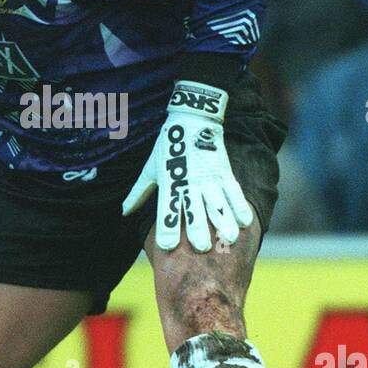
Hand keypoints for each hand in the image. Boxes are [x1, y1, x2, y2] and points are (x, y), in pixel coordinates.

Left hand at [122, 80, 253, 251]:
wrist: (192, 118)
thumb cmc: (168, 146)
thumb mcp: (150, 168)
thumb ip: (138, 193)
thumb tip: (123, 212)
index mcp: (170, 183)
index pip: (166, 209)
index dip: (166, 227)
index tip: (168, 246)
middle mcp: (190, 183)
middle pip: (194, 209)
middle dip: (198, 228)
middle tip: (202, 248)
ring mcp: (209, 178)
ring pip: (218, 203)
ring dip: (223, 222)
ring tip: (228, 240)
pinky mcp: (224, 171)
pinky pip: (234, 191)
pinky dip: (240, 206)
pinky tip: (245, 222)